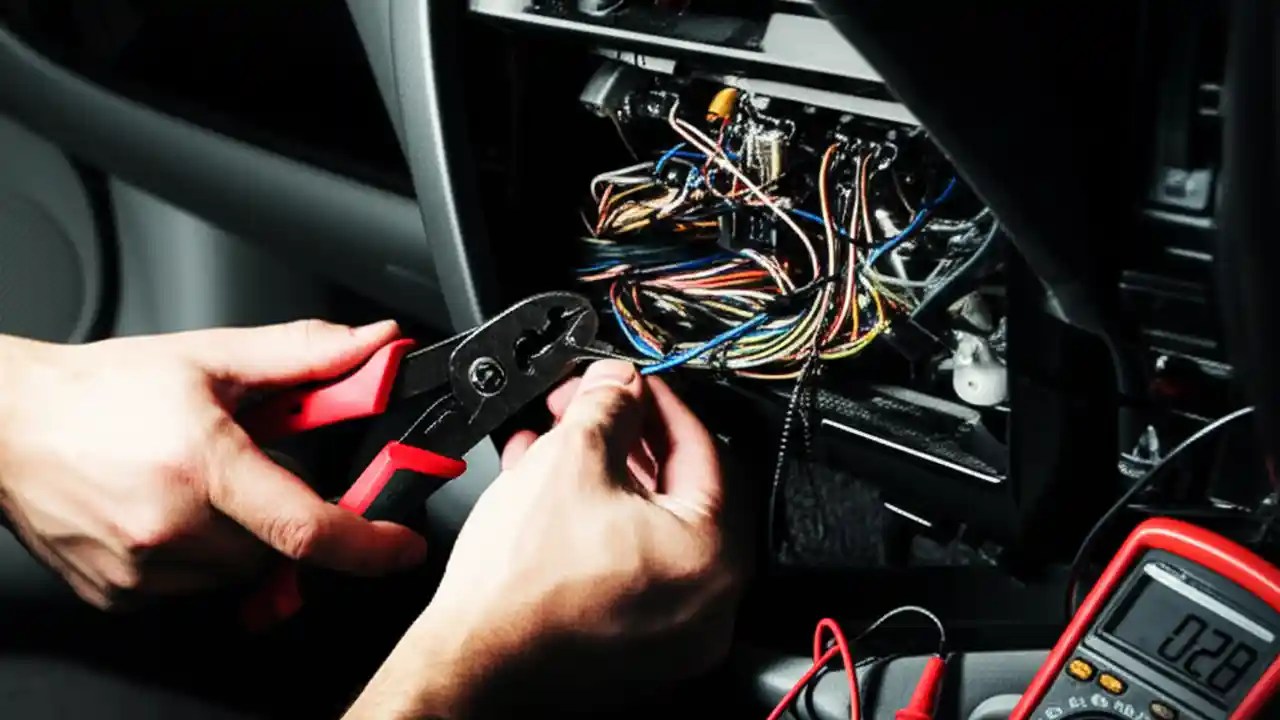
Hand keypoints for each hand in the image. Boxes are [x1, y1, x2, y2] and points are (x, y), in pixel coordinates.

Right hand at [0, 320, 427, 608]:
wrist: (8, 424)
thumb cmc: (99, 390)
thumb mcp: (211, 358)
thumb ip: (304, 355)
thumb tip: (372, 346)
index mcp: (200, 464)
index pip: (308, 526)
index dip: (369, 544)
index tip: (402, 545)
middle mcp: (169, 526)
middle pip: (279, 547)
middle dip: (290, 513)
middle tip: (258, 470)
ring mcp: (141, 570)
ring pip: (239, 570)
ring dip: (245, 533)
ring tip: (202, 482)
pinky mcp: (120, 596)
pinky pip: (194, 587)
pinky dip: (202, 555)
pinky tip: (171, 510)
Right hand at [347, 360, 745, 718]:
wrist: (469, 663)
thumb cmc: (518, 586)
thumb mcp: (568, 458)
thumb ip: (607, 404)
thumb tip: (620, 381)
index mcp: (713, 555)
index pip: (701, 449)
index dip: (657, 401)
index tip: (630, 381)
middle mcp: (709, 603)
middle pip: (676, 491)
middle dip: (623, 438)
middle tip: (590, 408)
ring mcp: (675, 632)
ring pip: (648, 528)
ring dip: (604, 477)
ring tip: (557, 445)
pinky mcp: (637, 647)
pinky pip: (631, 567)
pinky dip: (599, 526)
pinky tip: (554, 495)